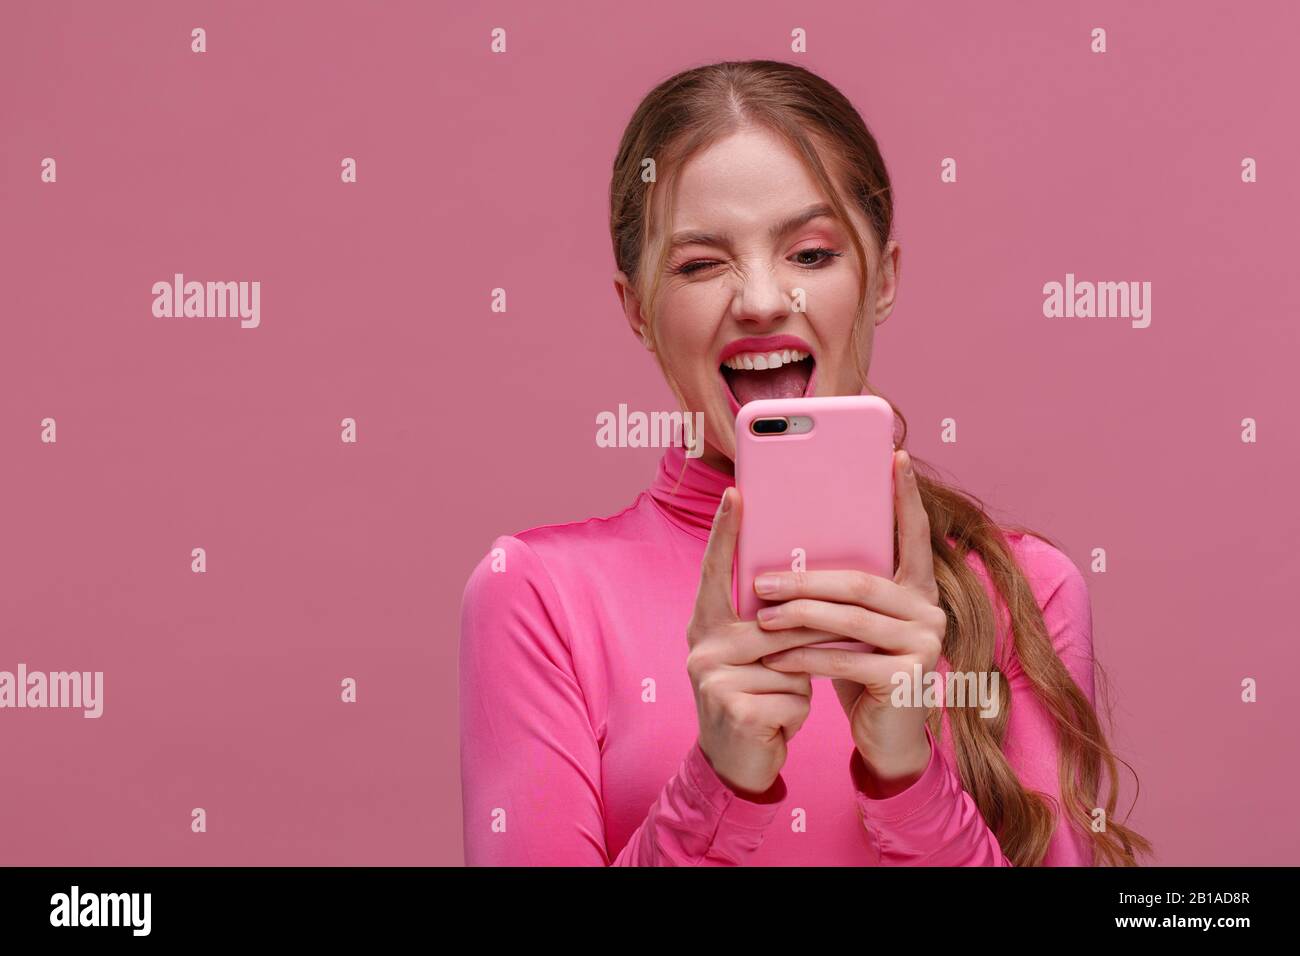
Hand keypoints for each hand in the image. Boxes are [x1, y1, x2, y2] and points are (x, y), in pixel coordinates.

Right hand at [686, 485, 828, 795]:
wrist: (734, 766)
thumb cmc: (753, 699)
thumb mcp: (753, 657)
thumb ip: (768, 624)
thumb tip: (809, 587)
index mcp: (706, 625)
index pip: (717, 571)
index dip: (726, 532)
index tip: (736, 492)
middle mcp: (703, 646)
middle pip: (777, 619)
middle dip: (815, 628)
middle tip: (842, 631)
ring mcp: (715, 678)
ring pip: (792, 661)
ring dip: (803, 681)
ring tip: (782, 699)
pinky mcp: (736, 709)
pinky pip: (793, 696)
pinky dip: (796, 713)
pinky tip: (777, 725)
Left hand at [756, 450, 946, 796]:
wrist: (887, 735)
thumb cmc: (863, 666)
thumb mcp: (854, 622)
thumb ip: (845, 588)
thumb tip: (791, 544)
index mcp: (919, 588)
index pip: (915, 534)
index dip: (907, 496)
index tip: (896, 456)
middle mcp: (930, 611)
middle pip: (860, 582)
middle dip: (806, 578)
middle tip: (761, 578)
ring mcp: (925, 645)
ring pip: (850, 621)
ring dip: (799, 617)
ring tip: (761, 615)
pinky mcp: (908, 679)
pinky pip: (846, 662)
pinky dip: (805, 659)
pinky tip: (776, 658)